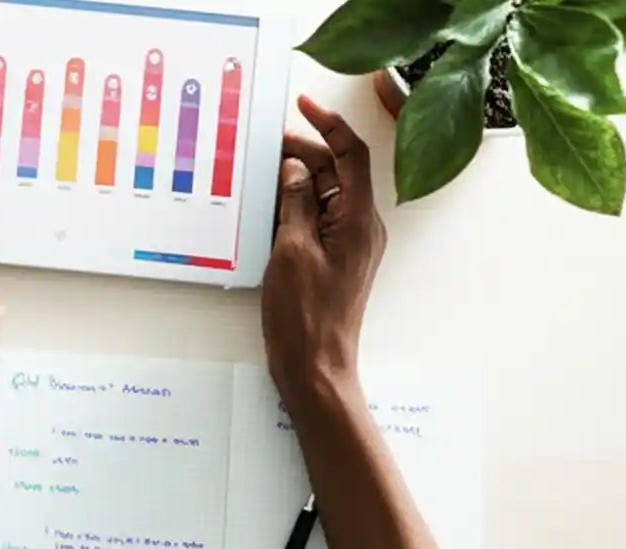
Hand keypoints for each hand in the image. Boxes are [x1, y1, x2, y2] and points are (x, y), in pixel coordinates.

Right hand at [263, 96, 386, 414]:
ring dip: (298, 179)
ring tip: (263, 172)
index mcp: (359, 220)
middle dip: (306, 152)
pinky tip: (269, 206)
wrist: (315, 367)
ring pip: (326, 195)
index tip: (304, 105)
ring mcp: (348, 245)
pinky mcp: (333, 260)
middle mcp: (361, 228)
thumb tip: (295, 170)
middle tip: (267, 145)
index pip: (352, 155)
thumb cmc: (305, 316)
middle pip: (338, 173)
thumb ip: (295, 203)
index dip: (330, 124)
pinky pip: (317, 219)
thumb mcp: (291, 250)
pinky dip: (295, 206)